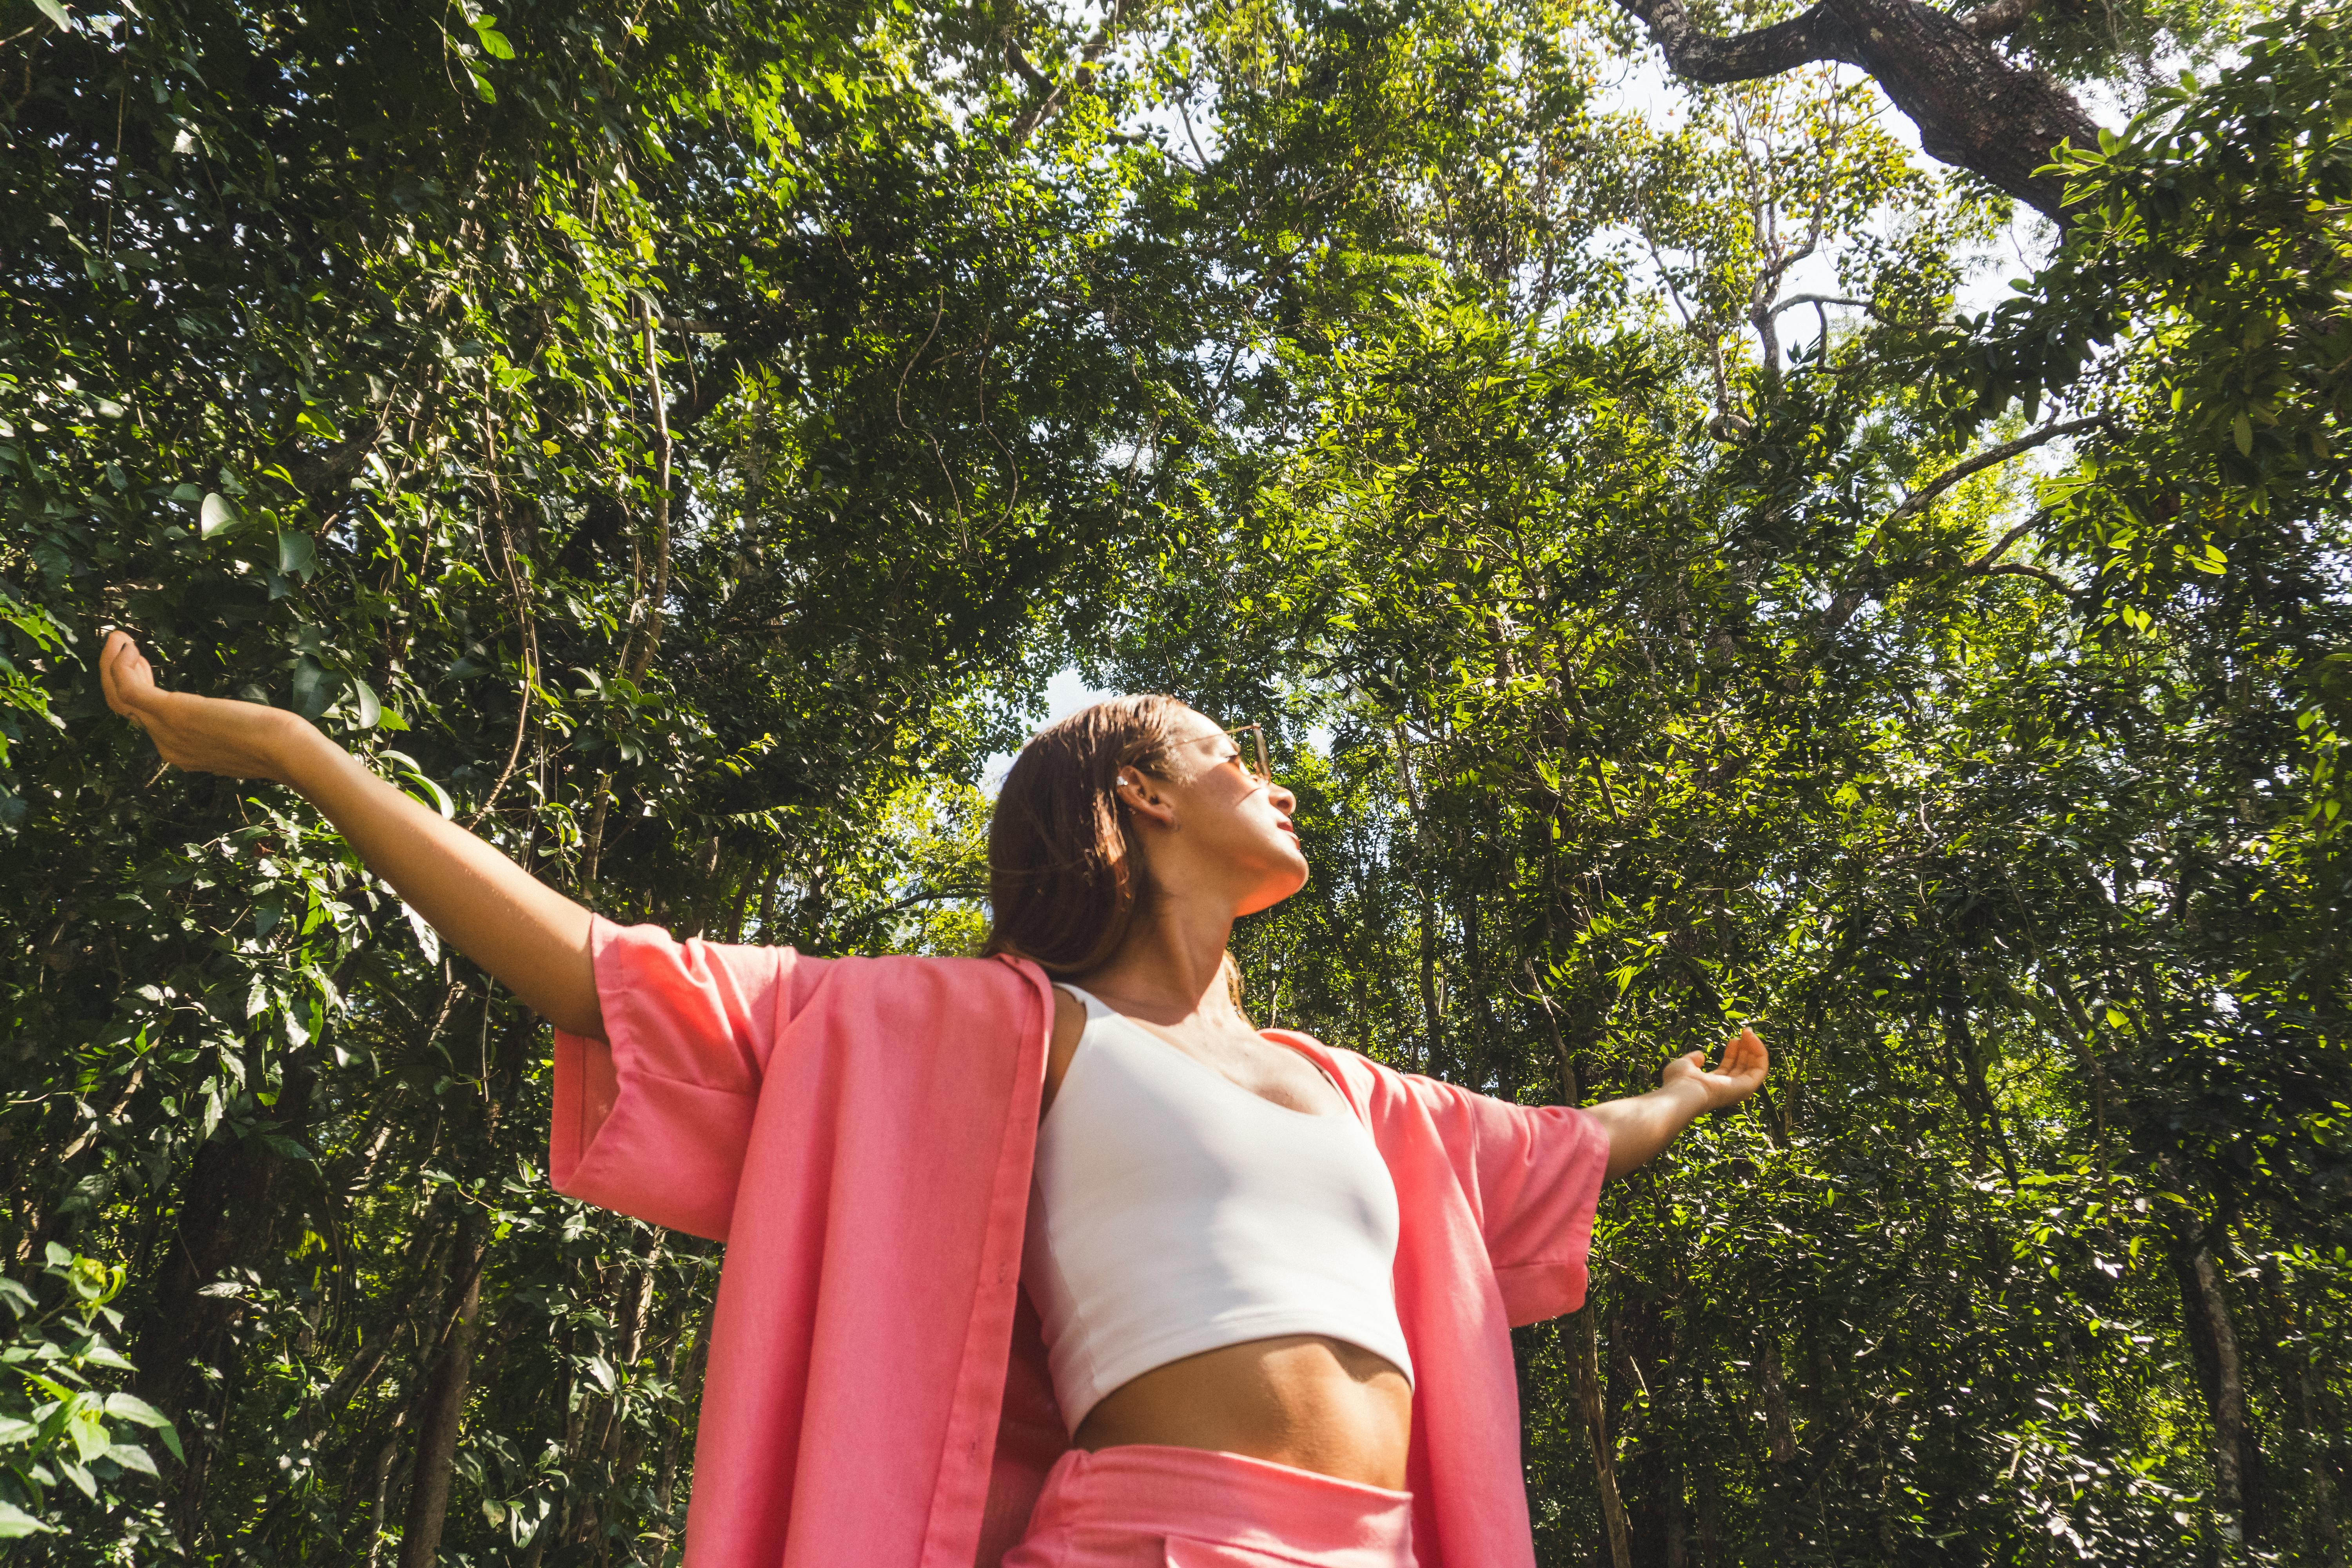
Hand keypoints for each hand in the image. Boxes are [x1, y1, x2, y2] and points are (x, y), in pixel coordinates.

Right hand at [100, 630, 308, 781]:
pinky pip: (128, 688)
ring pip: (119, 697)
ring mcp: (165, 732)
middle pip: (125, 709)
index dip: (139, 688)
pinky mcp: (171, 712)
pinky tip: (127, 643)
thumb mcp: (242, 737)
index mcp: (183, 753)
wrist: (286, 752)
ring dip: (113, 665)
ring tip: (120, 639)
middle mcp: (167, 746)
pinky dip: (119, 664)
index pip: (145, 720)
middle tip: (124, 645)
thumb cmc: (279, 743)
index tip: (142, 663)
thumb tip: (225, 719)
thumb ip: (224, 730)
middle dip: (119, 673)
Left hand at [1659, 1027, 1769, 1112]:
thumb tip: (1701, 1055)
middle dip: (1745, 1049)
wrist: (1683, 1092)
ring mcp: (1738, 1090)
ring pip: (1754, 1067)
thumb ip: (1692, 1060)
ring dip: (1754, 1048)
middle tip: (1745, 1032)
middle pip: (1743, 1067)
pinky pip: (1761, 1069)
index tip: (1733, 1039)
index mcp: (1713, 1085)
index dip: (1732, 1053)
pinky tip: (1752, 1039)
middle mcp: (1728, 1089)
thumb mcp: (1684, 1065)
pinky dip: (1760, 1053)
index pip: (1728, 1068)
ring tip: (1748, 1032)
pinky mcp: (1748, 1087)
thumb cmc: (1680, 1081)